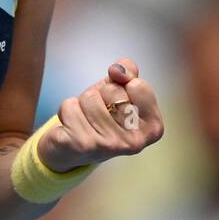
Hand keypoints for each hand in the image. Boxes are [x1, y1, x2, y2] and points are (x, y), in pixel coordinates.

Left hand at [37, 58, 163, 172]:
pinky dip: (66, 110)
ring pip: (89, 97)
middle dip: (101, 94)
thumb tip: (117, 70)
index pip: (138, 85)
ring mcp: (108, 146)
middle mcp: (134, 142)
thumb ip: (128, 72)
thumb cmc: (101, 115)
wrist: (71, 149)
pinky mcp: (81, 145)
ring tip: (84, 119)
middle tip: (98, 114)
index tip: (118, 103)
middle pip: (113, 91)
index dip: (122, 85)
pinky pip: (70, 106)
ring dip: (82, 103)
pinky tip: (71, 127)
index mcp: (153, 128)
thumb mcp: (121, 90)